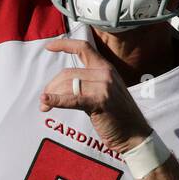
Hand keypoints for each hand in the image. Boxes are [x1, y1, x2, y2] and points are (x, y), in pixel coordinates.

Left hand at [40, 38, 151, 152]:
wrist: (134, 134)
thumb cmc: (117, 116)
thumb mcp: (106, 91)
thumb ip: (88, 83)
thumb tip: (59, 85)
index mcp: (106, 68)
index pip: (83, 48)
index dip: (64, 45)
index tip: (48, 47)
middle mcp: (105, 74)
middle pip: (68, 73)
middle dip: (52, 86)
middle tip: (44, 99)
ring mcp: (104, 87)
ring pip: (68, 85)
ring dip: (51, 96)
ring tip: (44, 107)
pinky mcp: (100, 102)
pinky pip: (72, 99)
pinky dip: (56, 101)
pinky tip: (46, 103)